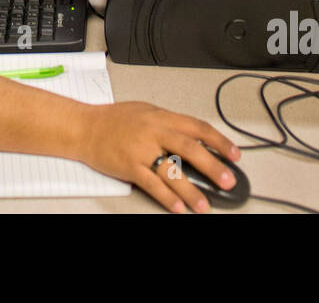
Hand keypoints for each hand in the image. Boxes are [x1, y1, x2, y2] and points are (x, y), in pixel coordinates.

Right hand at [78, 101, 241, 212]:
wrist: (84, 127)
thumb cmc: (113, 119)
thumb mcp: (146, 111)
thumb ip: (169, 123)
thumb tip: (193, 136)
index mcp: (161, 117)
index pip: (198, 127)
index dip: (219, 142)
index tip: (234, 155)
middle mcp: (154, 132)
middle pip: (190, 149)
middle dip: (213, 166)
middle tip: (228, 181)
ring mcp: (141, 150)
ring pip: (172, 171)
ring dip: (191, 190)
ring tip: (204, 204)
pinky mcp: (129, 166)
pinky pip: (152, 184)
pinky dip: (167, 197)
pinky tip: (178, 206)